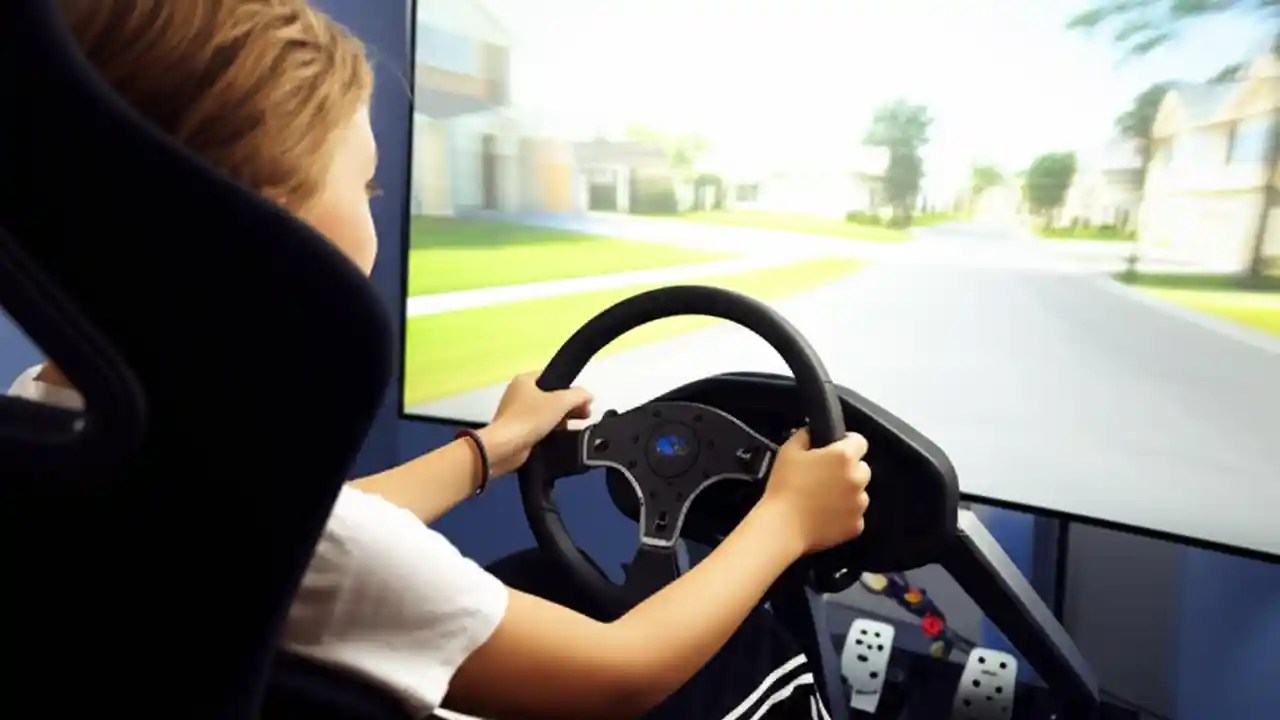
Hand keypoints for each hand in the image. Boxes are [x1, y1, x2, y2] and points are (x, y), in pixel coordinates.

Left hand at [479, 372, 592, 476]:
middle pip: (550, 395)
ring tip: (574, 426)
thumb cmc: (530, 418)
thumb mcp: (560, 402)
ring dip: (561, 418)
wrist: (505, 447)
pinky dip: (550, 430)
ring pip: (545, 412)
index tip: (583, 400)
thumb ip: (578, 396)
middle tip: (584, 414)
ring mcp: (516, 413)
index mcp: (524, 380)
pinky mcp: (517, 430)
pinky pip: (539, 426)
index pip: (553, 377)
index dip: (570, 387)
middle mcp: (518, 393)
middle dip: (569, 405)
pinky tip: (560, 436)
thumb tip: (588, 396)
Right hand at [756, 428, 870, 554]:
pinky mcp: (856, 524)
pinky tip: (824, 513)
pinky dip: (843, 514)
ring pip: (859, 492)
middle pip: (861, 468)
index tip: (835, 449)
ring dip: (846, 492)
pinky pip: (854, 514)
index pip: (859, 441)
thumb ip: (805, 435)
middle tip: (823, 476)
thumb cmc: (784, 489)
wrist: (782, 527)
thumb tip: (812, 432)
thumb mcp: (788, 451)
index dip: (846, 443)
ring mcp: (859, 503)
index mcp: (843, 457)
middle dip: (846, 470)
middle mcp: (856, 478)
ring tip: (821, 497)